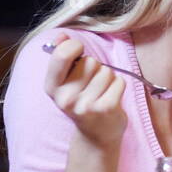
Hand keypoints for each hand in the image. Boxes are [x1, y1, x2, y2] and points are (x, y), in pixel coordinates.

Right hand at [43, 33, 126, 148]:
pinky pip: (119, 81)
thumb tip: (62, 35)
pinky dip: (118, 86)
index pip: (61, 54)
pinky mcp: (105, 109)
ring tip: (100, 93)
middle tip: (91, 85)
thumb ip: (62, 56)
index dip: (74, 46)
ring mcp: (85, 105)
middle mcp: (65, 98)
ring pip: (106, 71)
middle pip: (90, 62)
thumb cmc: (82, 101)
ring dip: (107, 78)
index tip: (78, 52)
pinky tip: (110, 98)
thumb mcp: (66, 81)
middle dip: (94, 68)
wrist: (95, 136)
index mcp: (52, 88)